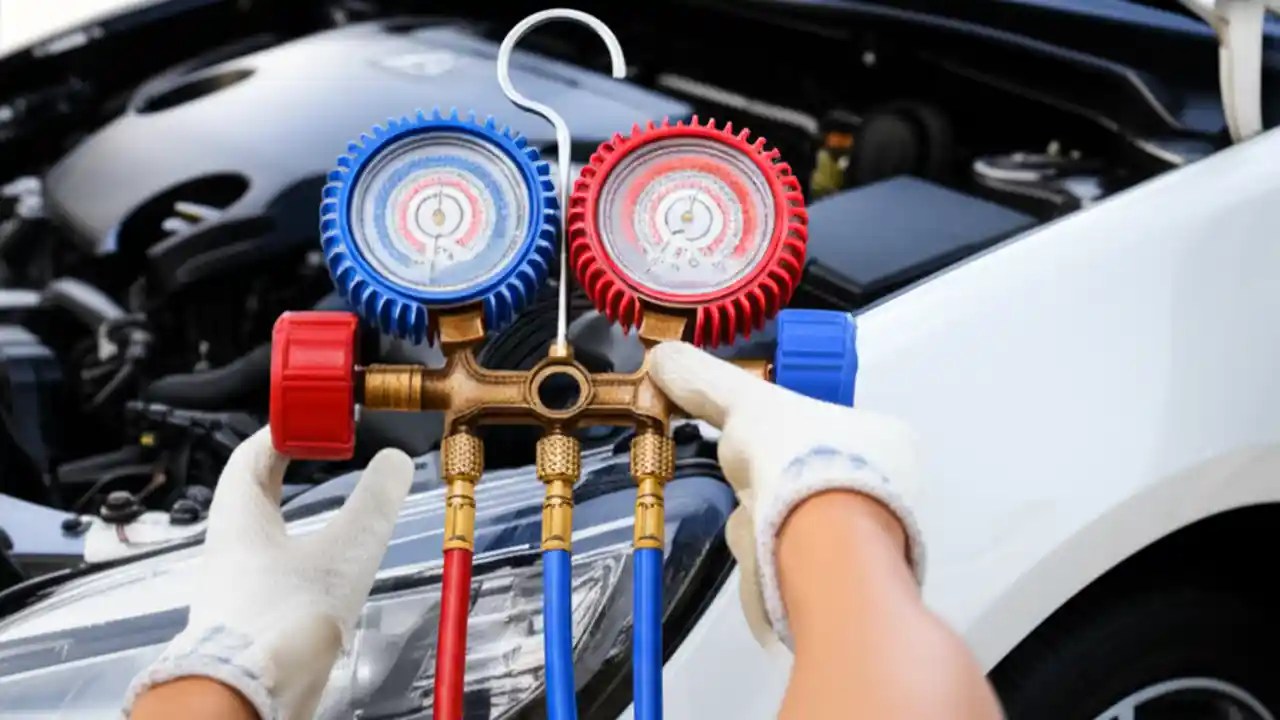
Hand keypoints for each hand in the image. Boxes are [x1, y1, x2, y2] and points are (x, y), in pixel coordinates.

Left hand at [124, 428, 413, 719]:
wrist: (248, 697)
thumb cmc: (281, 626)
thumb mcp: (345, 552)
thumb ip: (375, 503)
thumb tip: (396, 463)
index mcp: (239, 518)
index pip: (252, 453)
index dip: (285, 429)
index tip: (316, 418)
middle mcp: (230, 549)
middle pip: (256, 490)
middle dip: (291, 465)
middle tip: (325, 449)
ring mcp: (238, 586)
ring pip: (265, 531)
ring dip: (297, 509)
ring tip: (332, 501)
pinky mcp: (253, 618)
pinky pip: (275, 568)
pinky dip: (303, 552)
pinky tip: (327, 565)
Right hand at [648, 342, 924, 647]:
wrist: (817, 558)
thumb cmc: (800, 465)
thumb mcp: (746, 402)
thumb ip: (705, 379)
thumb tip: (664, 357)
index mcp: (885, 441)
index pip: (824, 426)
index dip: (779, 429)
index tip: (749, 433)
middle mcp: (887, 493)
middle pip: (799, 475)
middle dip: (762, 479)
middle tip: (750, 472)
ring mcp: (866, 544)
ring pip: (788, 521)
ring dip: (759, 522)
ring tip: (760, 521)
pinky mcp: (839, 588)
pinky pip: (786, 563)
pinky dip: (764, 559)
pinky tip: (765, 556)